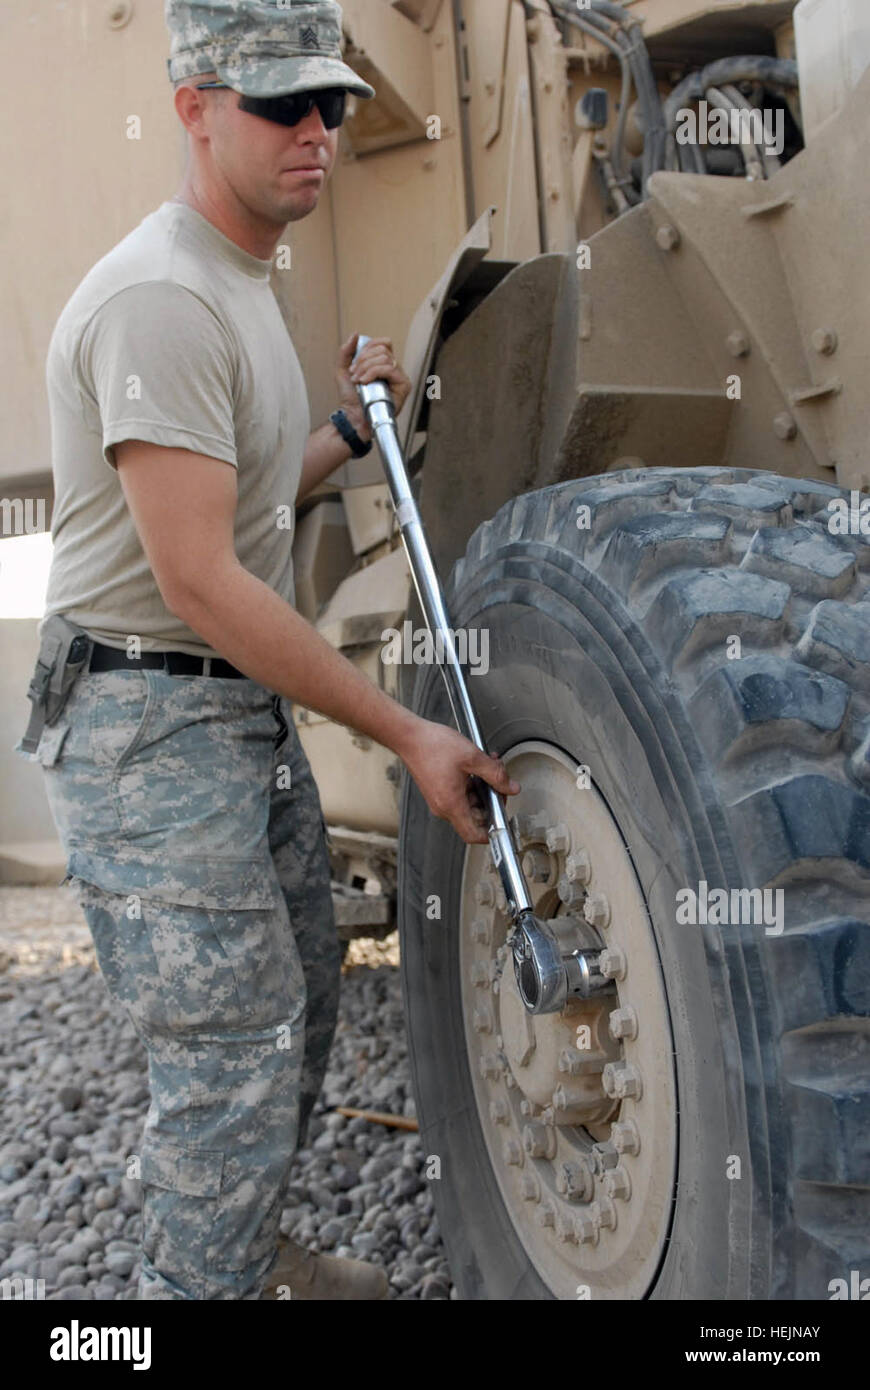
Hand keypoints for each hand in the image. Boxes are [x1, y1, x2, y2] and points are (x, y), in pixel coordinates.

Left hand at [335, 332, 411, 440]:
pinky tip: (364, 382)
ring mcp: (400, 377)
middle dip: (363, 359)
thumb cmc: (350, 398)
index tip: (355, 362)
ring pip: (386, 358)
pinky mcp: (404, 386)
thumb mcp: (343, 370)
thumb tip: (356, 334)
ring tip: (357, 380)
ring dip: (366, 367)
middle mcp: (394, 369)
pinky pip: (390, 369)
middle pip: (383, 349)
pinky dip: (373, 373)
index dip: (369, 346)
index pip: (383, 343)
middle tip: (353, 373)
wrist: (353, 416)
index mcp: (383, 363)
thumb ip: (346, 351)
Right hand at [398, 718, 520, 844]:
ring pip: (469, 803)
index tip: (504, 820)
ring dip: (483, 787)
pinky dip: (471, 783)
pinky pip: (460, 795)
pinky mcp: (437, 791)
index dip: (492, 832)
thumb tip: (512, 788)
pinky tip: (476, 765)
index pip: (474, 835)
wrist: (409, 736)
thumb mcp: (472, 757)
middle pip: (475, 817)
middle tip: (499, 780)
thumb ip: (496, 774)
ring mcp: (439, 799)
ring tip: (488, 765)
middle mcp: (443, 807)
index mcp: (451, 805)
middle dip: (491, 799)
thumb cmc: (433, 746)